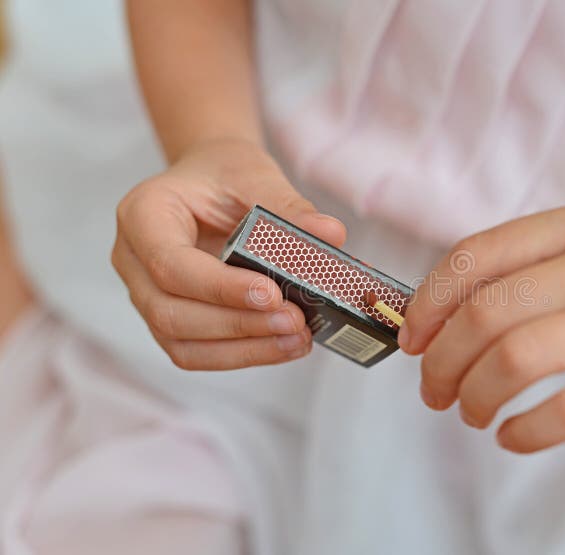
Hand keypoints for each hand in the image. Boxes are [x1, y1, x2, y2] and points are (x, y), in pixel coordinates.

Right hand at [112, 138, 345, 369]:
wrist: (212, 184)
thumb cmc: (225, 175)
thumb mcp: (256, 175)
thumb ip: (288, 206)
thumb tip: (331, 234)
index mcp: (142, 215)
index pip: (169, 264)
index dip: (220, 287)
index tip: (271, 293)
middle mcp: (133, 260)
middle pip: (171, 312)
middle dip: (237, 325)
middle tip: (294, 321)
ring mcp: (146, 296)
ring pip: (182, 343)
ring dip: (244, 349)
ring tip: (297, 339)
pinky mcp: (171, 320)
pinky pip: (198, 353)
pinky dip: (243, 354)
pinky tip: (284, 345)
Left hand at [400, 199, 564, 452]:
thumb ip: (539, 268)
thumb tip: (451, 317)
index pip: (475, 255)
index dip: (428, 303)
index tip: (411, 340)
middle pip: (485, 313)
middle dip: (441, 362)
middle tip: (433, 391)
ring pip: (516, 359)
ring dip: (475, 397)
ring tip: (473, 414)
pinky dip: (525, 432)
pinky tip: (514, 438)